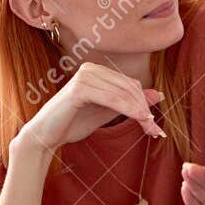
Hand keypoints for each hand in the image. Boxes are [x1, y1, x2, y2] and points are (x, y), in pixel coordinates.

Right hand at [20, 62, 163, 153]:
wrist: (46, 135)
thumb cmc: (73, 123)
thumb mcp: (106, 112)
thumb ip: (128, 103)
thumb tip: (158, 94)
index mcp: (97, 71)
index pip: (130, 84)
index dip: (145, 104)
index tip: (154, 125)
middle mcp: (91, 68)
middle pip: (129, 87)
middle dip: (144, 109)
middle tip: (155, 130)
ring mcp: (84, 76)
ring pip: (123, 92)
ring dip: (140, 111)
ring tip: (150, 128)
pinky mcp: (79, 88)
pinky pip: (111, 98)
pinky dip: (127, 109)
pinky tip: (138, 119)